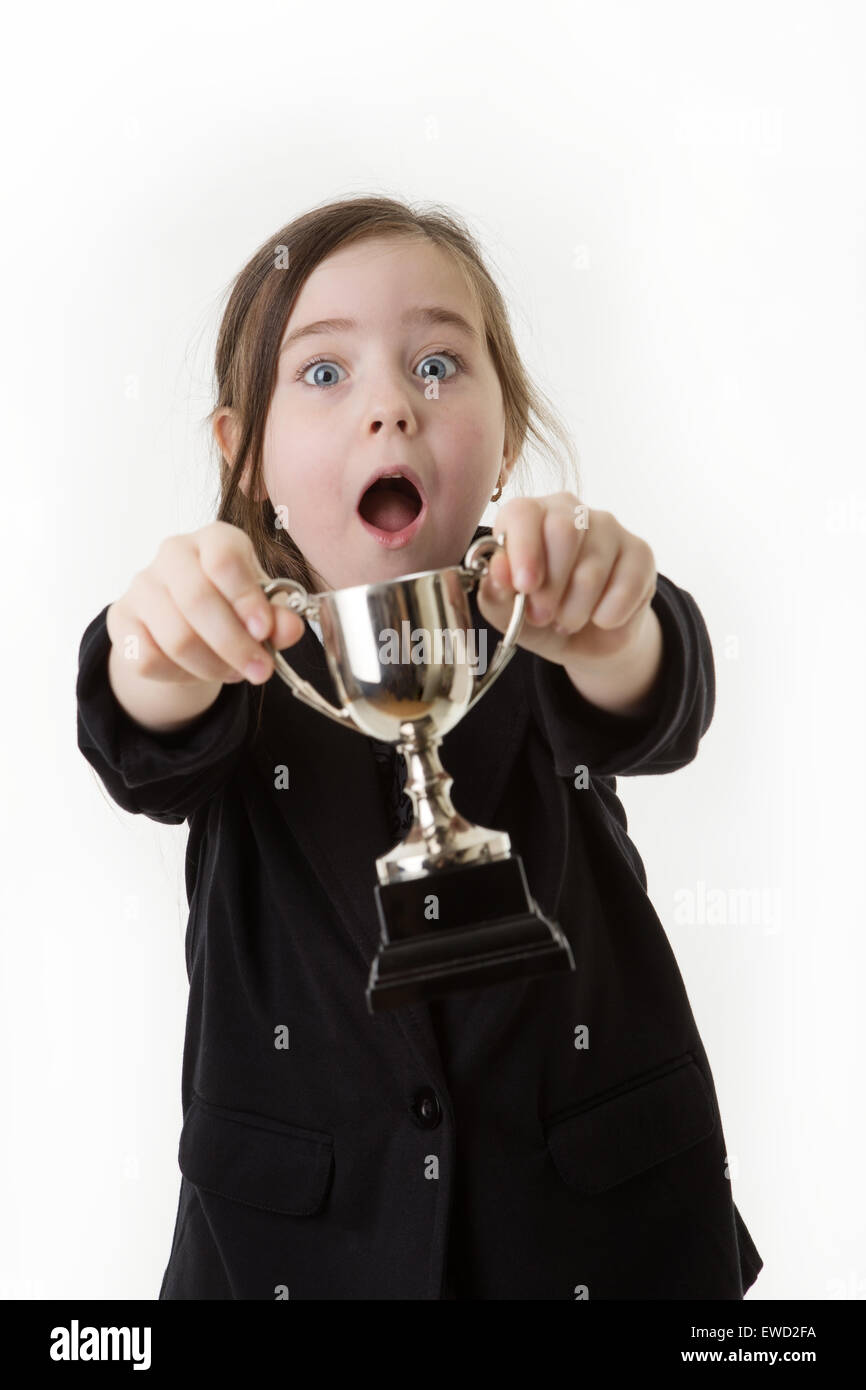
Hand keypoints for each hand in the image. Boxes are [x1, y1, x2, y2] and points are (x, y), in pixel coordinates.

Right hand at [106, 519, 305, 688]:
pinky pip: (147, 659)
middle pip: (197, 600)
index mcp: (215, 538)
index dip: (246, 599)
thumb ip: (280, 617)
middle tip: (260, 671)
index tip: (265, 633)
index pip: (223, 559)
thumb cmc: (233, 606)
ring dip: (212, 666)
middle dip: (234, 645)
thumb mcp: (262, 608)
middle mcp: (174, 552)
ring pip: (176, 637)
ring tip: (233, 672)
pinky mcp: (121, 618)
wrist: (185, 621)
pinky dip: (179, 676)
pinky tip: (197, 671)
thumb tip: (290, 629)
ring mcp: (142, 584)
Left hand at [476, 495, 657, 669]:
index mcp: (528, 516)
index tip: (524, 586)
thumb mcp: (507, 612)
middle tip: (541, 616)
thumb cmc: (538, 616)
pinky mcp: (640, 552)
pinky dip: (608, 615)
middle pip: (564, 530)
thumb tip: (499, 569)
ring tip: (566, 621)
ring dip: (575, 610)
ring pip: (592, 568)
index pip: (523, 513)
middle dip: (550, 586)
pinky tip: (600, 618)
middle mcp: (570, 511)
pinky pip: (626, 586)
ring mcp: (609, 528)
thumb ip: (495, 590)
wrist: (584, 639)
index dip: (523, 550)